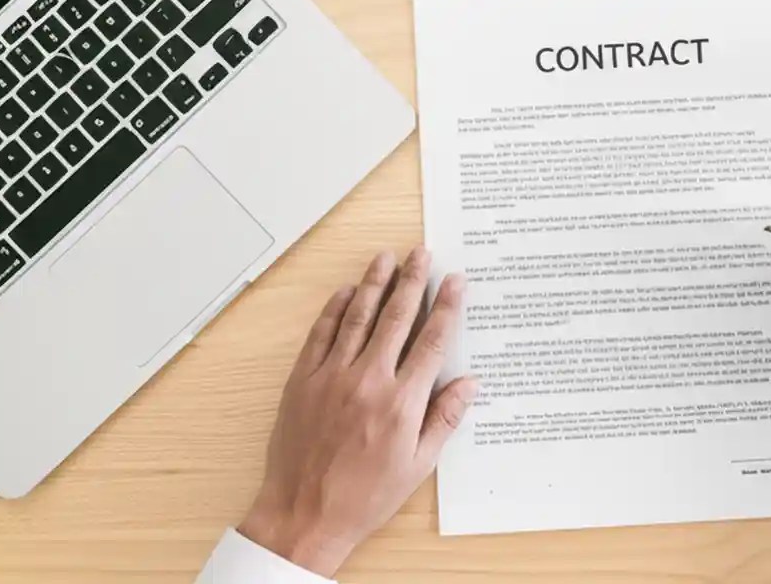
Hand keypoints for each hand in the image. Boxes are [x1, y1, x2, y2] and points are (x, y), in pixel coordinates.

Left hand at [238, 247, 477, 575]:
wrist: (304, 515)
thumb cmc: (364, 496)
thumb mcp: (417, 465)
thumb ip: (443, 419)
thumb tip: (468, 384)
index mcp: (402, 402)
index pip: (432, 341)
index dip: (447, 307)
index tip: (455, 282)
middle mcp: (368, 381)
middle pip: (397, 318)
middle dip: (413, 282)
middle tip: (422, 255)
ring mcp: (332, 377)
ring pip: (358, 317)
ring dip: (375, 284)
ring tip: (386, 258)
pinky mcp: (302, 382)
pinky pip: (321, 335)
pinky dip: (335, 309)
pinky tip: (347, 292)